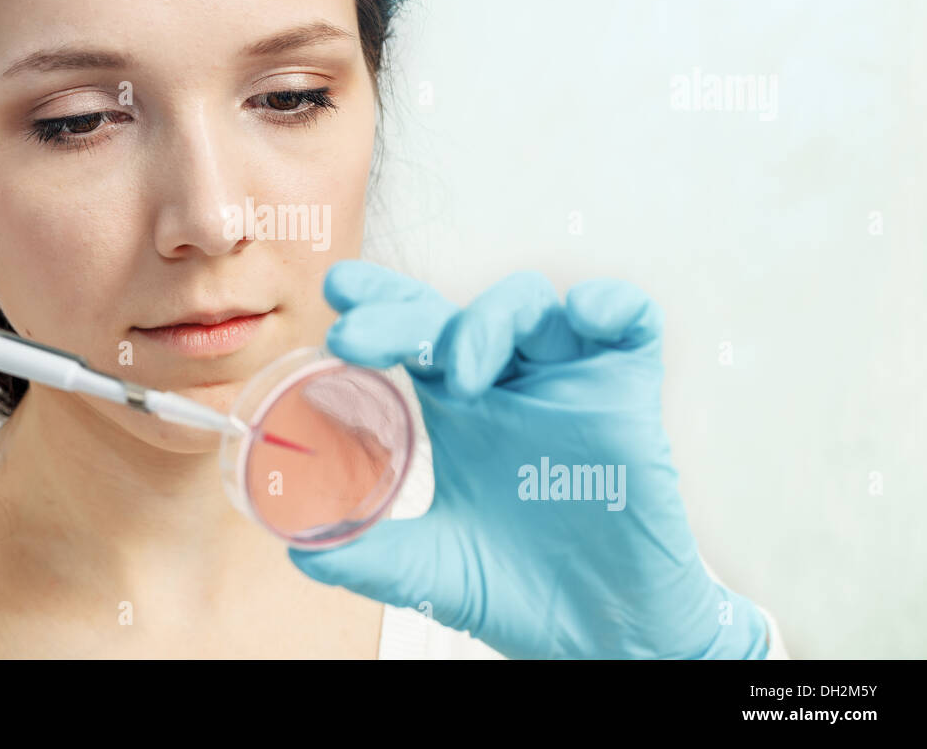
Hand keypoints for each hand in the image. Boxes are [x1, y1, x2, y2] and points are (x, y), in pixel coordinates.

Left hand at [287, 260, 768, 658]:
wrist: (602, 637)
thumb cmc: (520, 594)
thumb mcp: (430, 572)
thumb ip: (369, 556)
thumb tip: (297, 547)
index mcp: (457, 407)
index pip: (412, 332)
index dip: (378, 304)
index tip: (336, 292)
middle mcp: (509, 383)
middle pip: (455, 312)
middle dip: (403, 309)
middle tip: (356, 335)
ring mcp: (569, 382)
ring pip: (531, 304)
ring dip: (490, 318)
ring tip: (465, 372)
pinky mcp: (629, 394)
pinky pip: (630, 323)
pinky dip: (610, 305)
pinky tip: (583, 314)